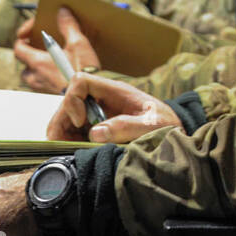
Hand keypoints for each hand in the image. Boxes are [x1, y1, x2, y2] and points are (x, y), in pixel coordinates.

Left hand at [13, 8, 101, 93]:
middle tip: (44, 45)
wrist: (91, 99)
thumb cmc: (83, 71)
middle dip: (31, 52)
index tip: (33, 28)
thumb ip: (68, 26)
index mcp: (37, 62)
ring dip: (39, 66)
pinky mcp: (52, 95)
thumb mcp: (78, 44)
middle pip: (24, 62)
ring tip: (53, 59)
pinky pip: (43, 83)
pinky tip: (62, 72)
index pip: (18, 47)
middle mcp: (35, 76)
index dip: (23, 34)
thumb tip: (62, 12)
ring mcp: (42, 87)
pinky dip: (48, 76)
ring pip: (32, 75)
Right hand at [47, 73, 181, 143]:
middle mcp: (102, 100)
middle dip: (61, 121)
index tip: (82, 121)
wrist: (175, 131)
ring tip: (67, 151)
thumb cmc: (167, 123)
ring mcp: (98, 114)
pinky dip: (70, 142)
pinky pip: (75, 133)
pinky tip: (77, 153)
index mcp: (115, 91)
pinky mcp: (98, 129)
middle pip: (68, 102)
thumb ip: (126, 126)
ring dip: (63, 134)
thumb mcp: (152, 124)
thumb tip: (95, 133)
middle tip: (61, 143)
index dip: (73, 99)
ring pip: (68, 118)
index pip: (81, 82)